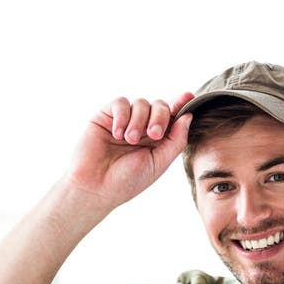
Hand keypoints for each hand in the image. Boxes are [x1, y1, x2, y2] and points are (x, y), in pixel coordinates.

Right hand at [66, 91, 194, 209]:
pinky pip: (120, 103)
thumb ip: (176, 141)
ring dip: (138, 121)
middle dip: (160, 117)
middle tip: (153, 135)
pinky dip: (122, 116)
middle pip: (160, 106)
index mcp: (157, 140)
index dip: (180, 104)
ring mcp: (124, 121)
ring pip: (141, 103)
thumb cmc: (126, 182)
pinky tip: (117, 134)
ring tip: (129, 140)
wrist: (95, 187)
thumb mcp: (158, 163)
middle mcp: (142, 128)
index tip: (188, 96)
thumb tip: (188, 116)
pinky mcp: (106, 116)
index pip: (171, 117)